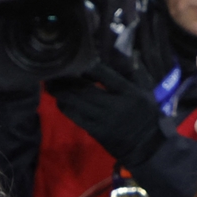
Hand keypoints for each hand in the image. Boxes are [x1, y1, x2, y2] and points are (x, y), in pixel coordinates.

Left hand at [44, 62, 165, 167]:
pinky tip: (59, 99)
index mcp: (128, 91)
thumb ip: (130, 71)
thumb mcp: (144, 90)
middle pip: (84, 89)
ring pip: (76, 103)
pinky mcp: (95, 131)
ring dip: (60, 92)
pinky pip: (75, 117)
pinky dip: (65, 106)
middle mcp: (114, 104)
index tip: (74, 59)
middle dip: (66, 80)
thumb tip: (118, 51)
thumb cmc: (146, 114)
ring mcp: (103, 119)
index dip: (86, 66)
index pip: (103, 74)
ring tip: (50, 83)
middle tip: (53, 71)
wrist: (147, 145)